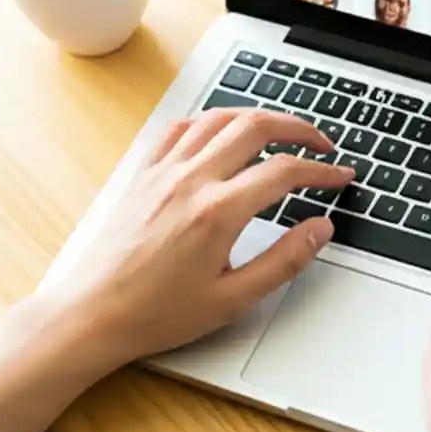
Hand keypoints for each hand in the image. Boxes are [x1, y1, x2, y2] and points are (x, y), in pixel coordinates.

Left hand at [36, 109, 354, 366]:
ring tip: (281, 130)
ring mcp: (163, 172)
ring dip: (257, 116)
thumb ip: (284, 260)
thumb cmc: (156, 313)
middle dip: (298, 128)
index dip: (321, 170)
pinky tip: (223, 131)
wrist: (92, 315)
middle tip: (320, 143)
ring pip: (219, 117)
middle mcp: (190, 181)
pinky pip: (180, 128)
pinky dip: (210, 120)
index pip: (284, 172)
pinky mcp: (143, 174)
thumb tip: (320, 229)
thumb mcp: (233, 299)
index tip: (339, 175)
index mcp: (217, 212)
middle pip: (255, 126)